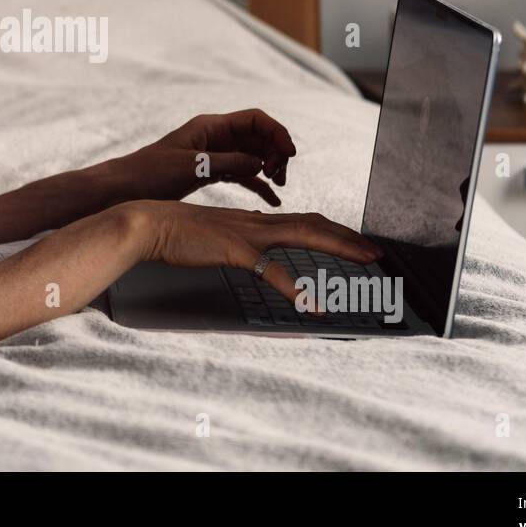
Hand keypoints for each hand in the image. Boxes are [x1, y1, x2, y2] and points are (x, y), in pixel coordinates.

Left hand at [104, 108, 296, 209]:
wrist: (124, 189)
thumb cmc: (151, 173)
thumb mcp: (192, 167)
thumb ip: (228, 163)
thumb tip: (261, 163)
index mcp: (211, 126)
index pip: (255, 119)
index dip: (277, 133)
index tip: (290, 154)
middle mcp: (216, 137)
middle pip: (258, 137)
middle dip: (276, 152)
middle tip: (281, 174)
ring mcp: (214, 155)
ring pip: (253, 156)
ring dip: (270, 167)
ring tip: (280, 185)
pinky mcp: (210, 173)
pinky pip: (242, 174)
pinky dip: (258, 183)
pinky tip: (272, 198)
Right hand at [122, 200, 381, 307]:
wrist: (148, 225)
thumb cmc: (175, 234)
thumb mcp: (214, 237)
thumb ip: (236, 241)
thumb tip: (251, 250)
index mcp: (253, 221)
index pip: (304, 220)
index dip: (333, 230)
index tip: (355, 242)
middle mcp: (257, 222)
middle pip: (315, 224)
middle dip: (349, 237)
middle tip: (377, 252)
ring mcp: (248, 233)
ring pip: (305, 234)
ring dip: (340, 247)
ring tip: (367, 261)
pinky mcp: (235, 249)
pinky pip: (272, 272)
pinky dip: (295, 290)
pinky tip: (311, 306)